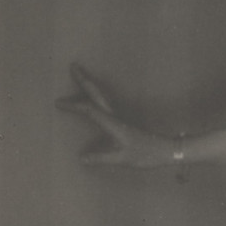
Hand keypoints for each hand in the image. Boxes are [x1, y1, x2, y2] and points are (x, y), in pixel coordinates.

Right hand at [57, 64, 174, 168]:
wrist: (168, 150)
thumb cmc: (147, 155)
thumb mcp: (123, 159)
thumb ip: (102, 158)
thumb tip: (81, 158)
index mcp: (113, 123)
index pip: (89, 109)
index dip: (73, 105)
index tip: (58, 103)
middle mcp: (116, 117)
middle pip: (98, 94)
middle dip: (85, 80)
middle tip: (74, 65)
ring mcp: (121, 118)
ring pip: (103, 97)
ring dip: (91, 86)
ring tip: (81, 77)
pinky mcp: (125, 122)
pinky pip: (107, 106)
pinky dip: (97, 98)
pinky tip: (96, 101)